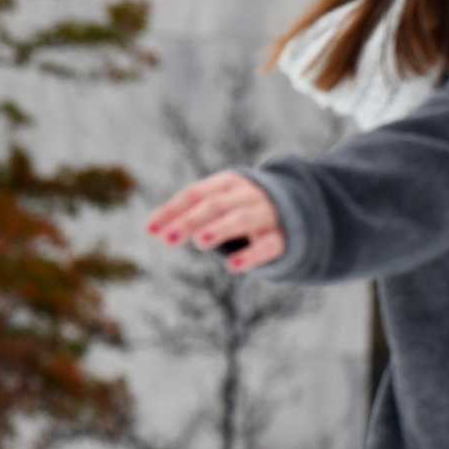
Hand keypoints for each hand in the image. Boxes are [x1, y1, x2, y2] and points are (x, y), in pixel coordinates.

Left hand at [146, 171, 285, 272]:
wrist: (298, 208)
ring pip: (242, 219)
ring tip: (200, 242)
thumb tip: (152, 229)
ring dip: (220, 228)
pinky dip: (251, 255)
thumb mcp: (218, 203)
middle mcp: (248, 194)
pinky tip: (232, 266)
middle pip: (215, 205)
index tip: (150, 230)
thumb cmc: (242, 207)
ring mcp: (267, 214)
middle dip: (190, 220)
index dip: (172, 210)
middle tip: (168, 239)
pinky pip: (267, 245)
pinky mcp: (282, 238)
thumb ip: (188, 214)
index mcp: (228, 183)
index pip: (195, 193)